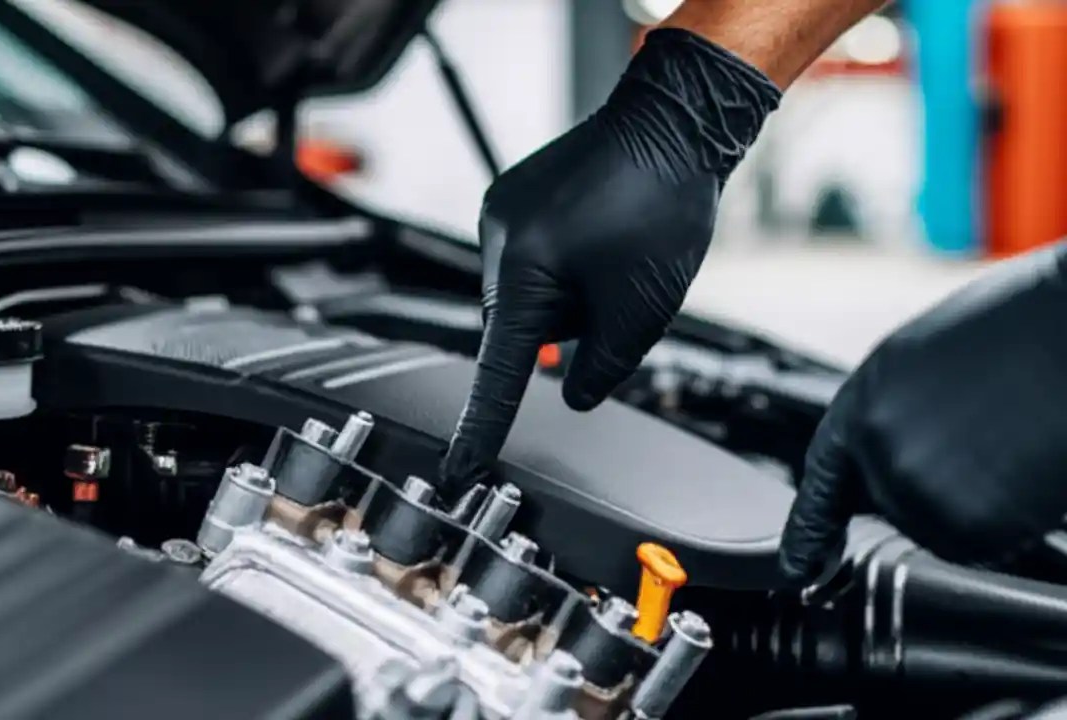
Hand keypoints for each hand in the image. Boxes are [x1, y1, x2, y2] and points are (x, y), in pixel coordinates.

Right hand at [440, 29, 779, 493]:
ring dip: (567, 295)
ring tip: (614, 253)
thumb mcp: (644, 309)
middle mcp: (499, 242)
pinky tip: (599, 238)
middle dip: (568, 326)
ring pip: (527, 296)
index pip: (499, 373)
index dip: (483, 429)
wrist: (673, 120)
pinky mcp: (513, 200)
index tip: (461, 470)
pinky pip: (529, 261)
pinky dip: (562, 267)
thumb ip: (601, 368)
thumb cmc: (662, 201)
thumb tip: (574, 395)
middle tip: (618, 289)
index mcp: (524, 275)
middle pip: (521, 328)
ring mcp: (501, 215)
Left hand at [780, 242, 1066, 584]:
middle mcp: (876, 453)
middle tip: (980, 438)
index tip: (795, 567)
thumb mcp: (921, 360)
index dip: (807, 531)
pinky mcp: (966, 527)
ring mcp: (917, 492)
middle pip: (889, 507)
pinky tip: (1024, 465)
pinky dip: (1007, 520)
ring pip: (938, 527)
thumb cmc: (1015, 328)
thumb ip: (889, 415)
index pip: (821, 483)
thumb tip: (879, 458)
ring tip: (1008, 439)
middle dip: (931, 484)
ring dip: (974, 501)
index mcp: (860, 405)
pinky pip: (982, 544)